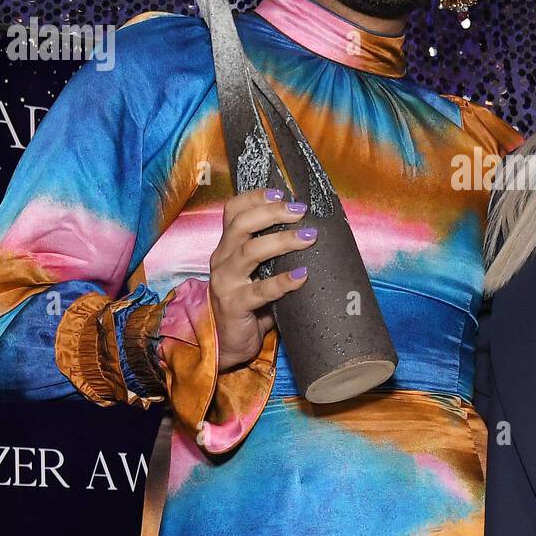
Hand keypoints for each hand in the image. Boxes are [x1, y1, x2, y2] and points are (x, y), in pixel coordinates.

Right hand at [209, 187, 316, 370]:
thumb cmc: (248, 305)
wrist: (228, 343)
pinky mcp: (234, 306)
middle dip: (272, 212)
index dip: (255, 197)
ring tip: (308, 236)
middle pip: (241, 224)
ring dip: (282, 241)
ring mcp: (225, 282)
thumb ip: (273, 255)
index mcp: (227, 247)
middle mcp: (222, 260)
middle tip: (300, 211)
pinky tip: (302, 275)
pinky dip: (283, 281)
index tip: (281, 192)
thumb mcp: (256, 273)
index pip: (232, 211)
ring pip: (250, 251)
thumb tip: (313, 233)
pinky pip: (260, 291)